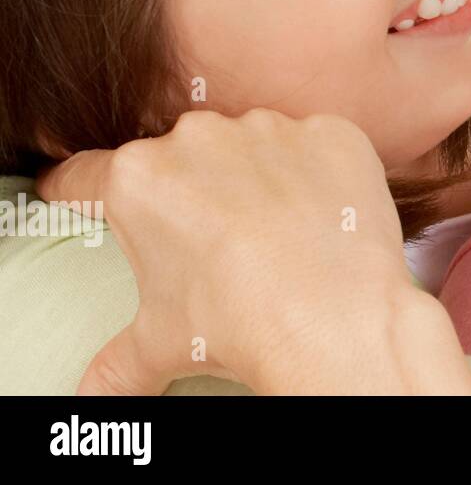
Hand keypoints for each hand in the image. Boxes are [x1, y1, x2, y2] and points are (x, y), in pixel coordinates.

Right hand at [37, 109, 470, 394]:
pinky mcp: (331, 132)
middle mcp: (200, 137)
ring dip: (257, 176)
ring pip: (251, 145)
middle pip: (180, 157)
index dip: (79, 192)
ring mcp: (271, 128)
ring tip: (276, 234)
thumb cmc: (240, 324)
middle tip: (212, 241)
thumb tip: (93, 396)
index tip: (78, 199)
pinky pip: (316, 146)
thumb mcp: (158, 346)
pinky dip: (317, 173)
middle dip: (189, 190)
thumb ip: (115, 363)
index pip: (85, 176)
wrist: (337, 315)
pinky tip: (321, 215)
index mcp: (140, 178)